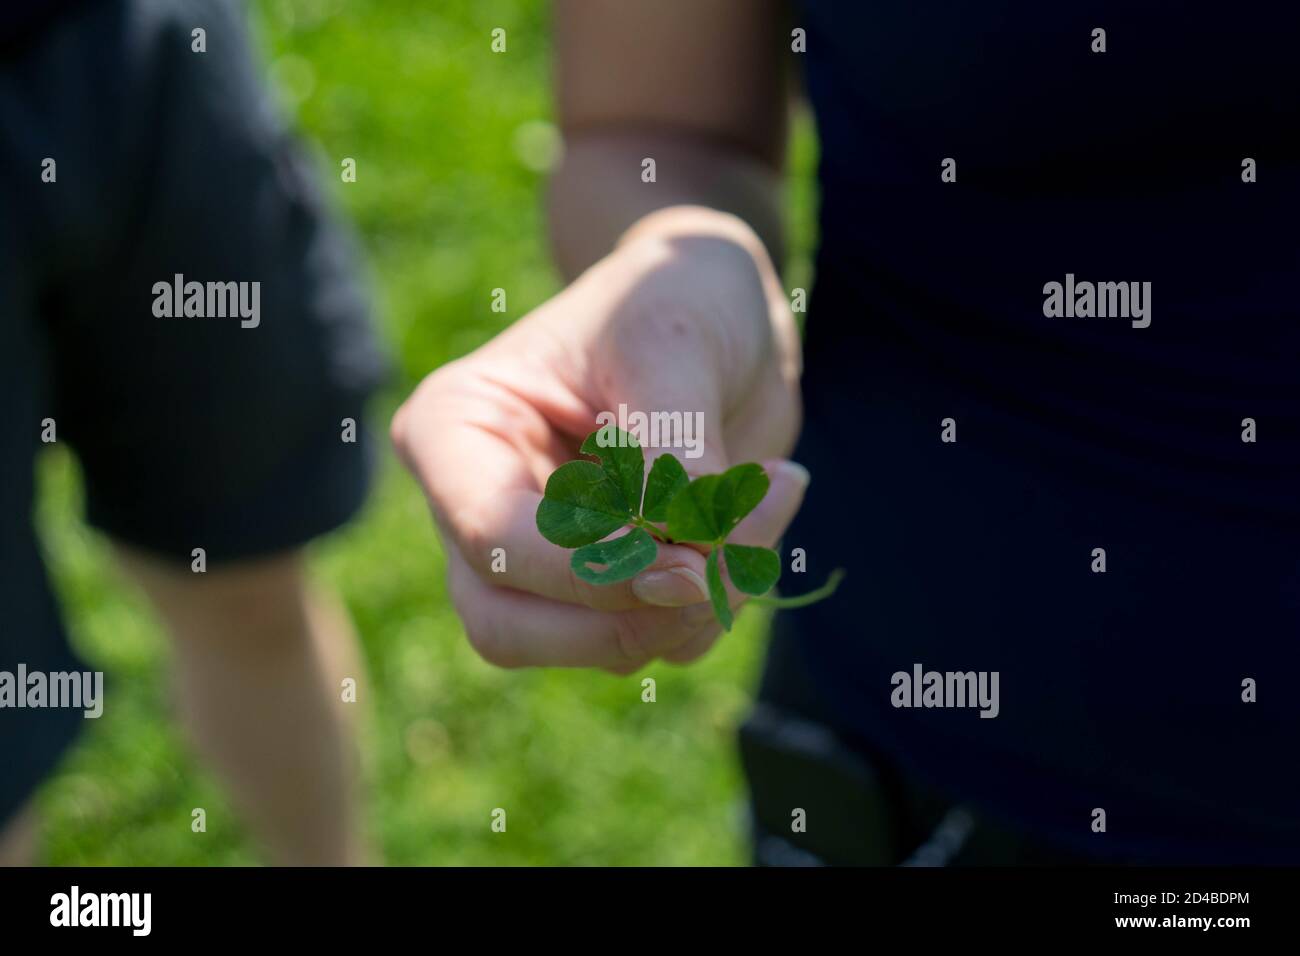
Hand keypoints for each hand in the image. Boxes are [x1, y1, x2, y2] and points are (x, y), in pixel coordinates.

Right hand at [392, 207, 804, 671]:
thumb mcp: (671, 345)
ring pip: (588, 647)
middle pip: (509, 626)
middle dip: (629, 616)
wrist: (725, 316)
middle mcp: (477, 507)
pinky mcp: (603, 586)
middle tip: (722, 569)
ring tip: (770, 497)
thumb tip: (683, 564)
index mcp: (456, 431)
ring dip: (697, 604)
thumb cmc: (673, 297)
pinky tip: (759, 511)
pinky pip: (656, 639)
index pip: (491, 536)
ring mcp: (536, 558)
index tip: (691, 560)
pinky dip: (722, 599)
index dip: (590, 568)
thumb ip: (670, 454)